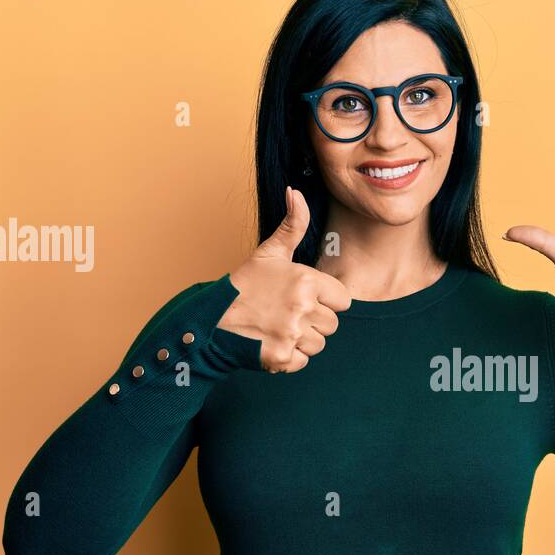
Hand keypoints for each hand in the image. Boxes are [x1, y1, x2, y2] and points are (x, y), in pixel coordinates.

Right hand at [220, 186, 351, 371]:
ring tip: (278, 327)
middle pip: (332, 325)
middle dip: (314, 321)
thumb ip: (292, 225)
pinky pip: (303, 362)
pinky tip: (271, 342)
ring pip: (319, 344)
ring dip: (302, 340)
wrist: (211, 318)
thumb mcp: (270, 252)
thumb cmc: (244, 285)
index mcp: (306, 281)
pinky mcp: (282, 358)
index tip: (303, 298)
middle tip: (287, 314)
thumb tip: (295, 192)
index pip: (343, 300)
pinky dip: (290, 357)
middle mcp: (303, 308)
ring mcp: (292, 334)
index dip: (326, 300)